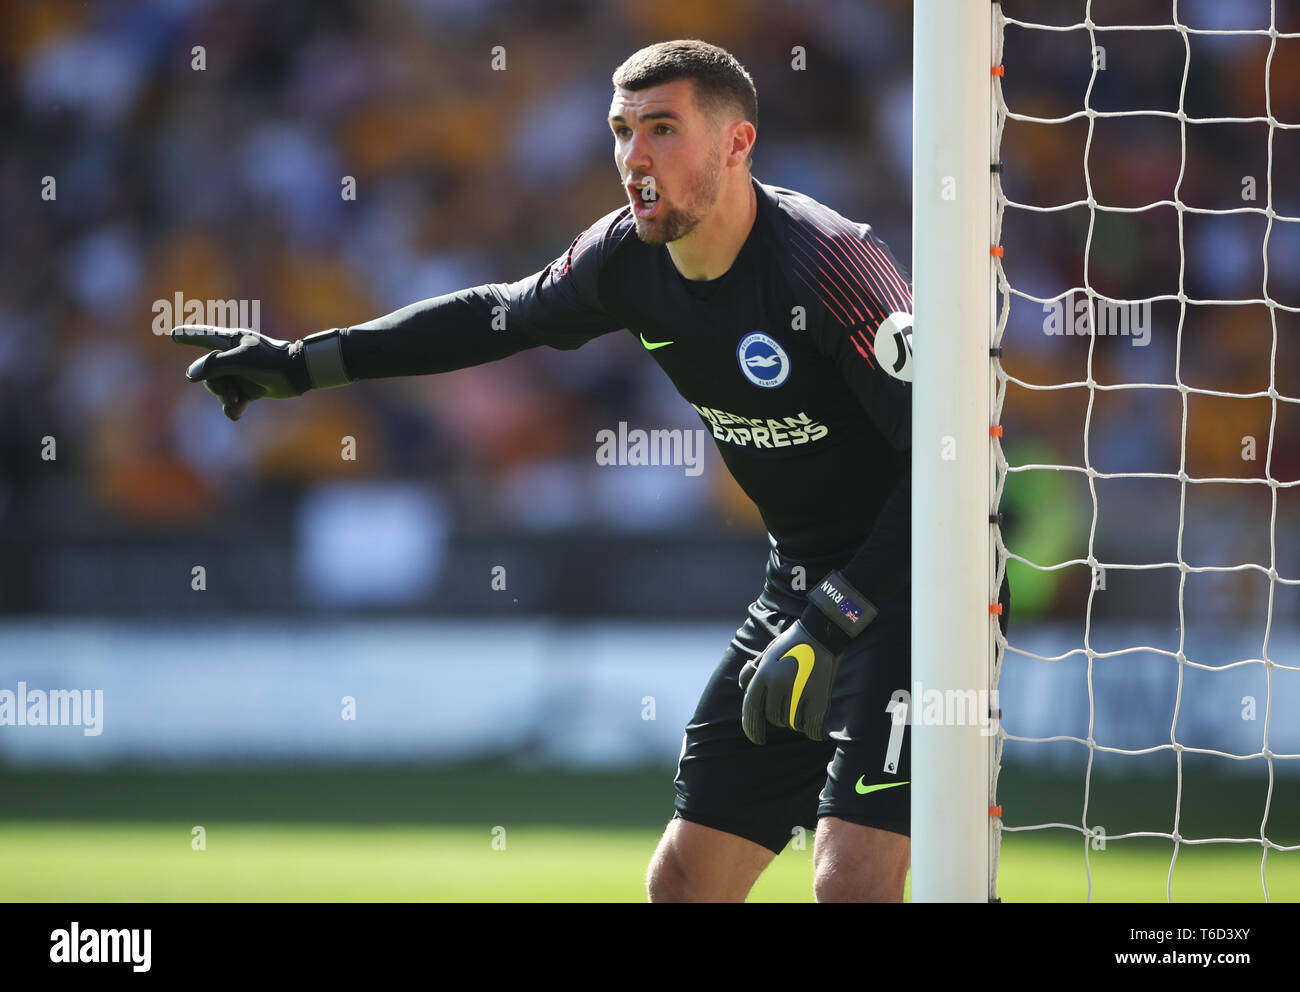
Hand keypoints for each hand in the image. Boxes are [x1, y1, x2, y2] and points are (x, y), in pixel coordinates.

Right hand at [171, 325, 311, 420]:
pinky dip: (233, 409)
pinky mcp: (249, 390)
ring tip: (238, 398)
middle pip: (208, 374)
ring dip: (226, 397)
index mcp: (231, 342)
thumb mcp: (241, 361)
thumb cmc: (270, 362)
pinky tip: (237, 411)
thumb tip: (191, 374)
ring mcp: (240, 375)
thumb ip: (215, 366)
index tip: (174, 335)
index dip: (189, 336)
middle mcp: (233, 358)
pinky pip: (232, 404)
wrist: (297, 375)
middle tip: (229, 391)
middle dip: (215, 386)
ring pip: (219, 390)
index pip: (205, 337)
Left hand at [739, 618, 843, 744]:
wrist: (822, 632)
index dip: (751, 727)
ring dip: (797, 721)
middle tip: (792, 706)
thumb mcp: (767, 653)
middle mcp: (777, 683)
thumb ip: (753, 672)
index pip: (751, 707)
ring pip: (792, 723)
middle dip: (781, 717)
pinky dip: (814, 731)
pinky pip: (811, 726)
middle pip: (773, 717)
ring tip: (805, 708)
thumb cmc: (793, 644)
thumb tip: (742, 688)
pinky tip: (817, 728)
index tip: (757, 740)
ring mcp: (798, 691)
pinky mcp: (818, 697)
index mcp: (763, 672)